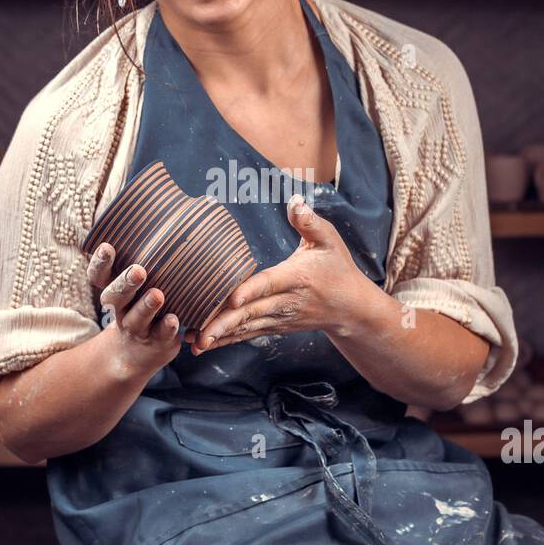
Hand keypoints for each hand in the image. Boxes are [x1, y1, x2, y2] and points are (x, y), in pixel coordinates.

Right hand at [87, 243, 180, 377]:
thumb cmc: (146, 300)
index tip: (108, 246)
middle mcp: (121, 308)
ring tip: (157, 294)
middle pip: (115, 295)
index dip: (101, 262)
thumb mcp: (144, 278)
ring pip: (137, 317)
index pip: (99, 275)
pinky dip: (166, 328)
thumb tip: (202, 202)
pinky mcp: (155, 341)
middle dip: (125, 283)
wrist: (140, 352)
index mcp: (114, 288)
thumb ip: (160, 248)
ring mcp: (137, 326)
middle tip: (139, 270)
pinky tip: (174, 320)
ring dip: (146, 306)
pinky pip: (160, 335)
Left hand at [186, 196, 364, 353]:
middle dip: (224, 324)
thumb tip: (294, 200)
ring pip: (246, 328)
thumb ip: (309, 222)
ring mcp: (279, 318)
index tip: (231, 299)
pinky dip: (225, 340)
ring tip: (193, 343)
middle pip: (251, 313)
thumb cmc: (337, 268)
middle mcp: (286, 302)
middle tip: (199, 335)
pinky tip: (201, 344)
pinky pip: (247, 334)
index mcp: (296, 278)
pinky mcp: (274, 326)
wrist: (350, 307)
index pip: (269, 284)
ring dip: (219, 336)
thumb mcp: (330, 240)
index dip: (250, 291)